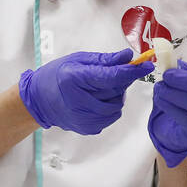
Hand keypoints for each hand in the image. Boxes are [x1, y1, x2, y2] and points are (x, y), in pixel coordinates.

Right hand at [17, 49, 147, 134]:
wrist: (39, 101)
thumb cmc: (57, 76)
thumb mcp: (78, 61)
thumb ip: (105, 60)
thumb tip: (128, 57)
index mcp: (75, 80)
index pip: (111, 77)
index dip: (132, 71)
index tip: (147, 65)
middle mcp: (79, 102)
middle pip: (116, 92)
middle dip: (120, 82)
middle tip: (109, 76)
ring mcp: (83, 118)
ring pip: (116, 106)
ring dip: (115, 96)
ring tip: (99, 90)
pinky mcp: (87, 128)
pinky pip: (111, 117)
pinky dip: (109, 108)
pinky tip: (95, 102)